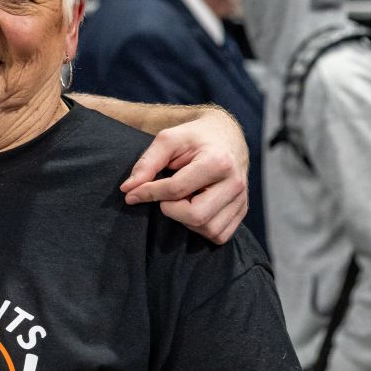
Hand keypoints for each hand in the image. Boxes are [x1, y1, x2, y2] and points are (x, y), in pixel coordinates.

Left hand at [120, 111, 248, 243]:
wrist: (225, 136)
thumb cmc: (193, 137)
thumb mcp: (168, 139)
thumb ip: (147, 163)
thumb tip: (128, 189)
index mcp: (218, 162)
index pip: (176, 189)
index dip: (148, 193)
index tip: (132, 194)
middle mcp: (235, 183)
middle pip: (196, 216)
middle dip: (171, 210)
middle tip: (166, 196)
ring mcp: (241, 199)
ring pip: (209, 229)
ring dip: (186, 220)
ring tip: (182, 199)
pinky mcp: (242, 210)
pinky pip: (219, 234)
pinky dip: (201, 228)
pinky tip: (194, 208)